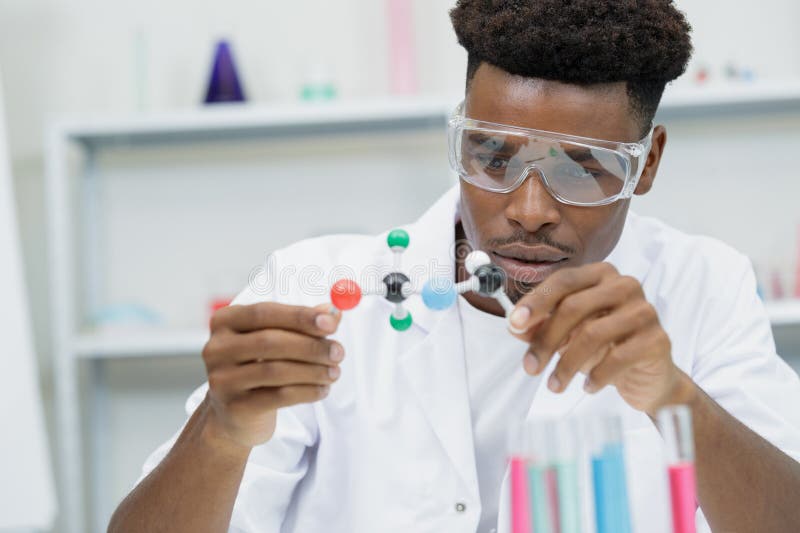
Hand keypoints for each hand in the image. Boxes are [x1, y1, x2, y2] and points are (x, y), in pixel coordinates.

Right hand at [200, 302, 343, 448]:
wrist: (234, 413)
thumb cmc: (259, 366)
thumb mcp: (276, 338)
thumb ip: (301, 322)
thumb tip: (332, 310)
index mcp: (225, 321)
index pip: (264, 313)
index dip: (300, 316)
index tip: (332, 323)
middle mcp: (217, 348)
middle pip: (270, 341)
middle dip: (310, 346)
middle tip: (338, 352)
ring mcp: (222, 379)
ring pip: (275, 371)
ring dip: (313, 371)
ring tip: (334, 372)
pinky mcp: (235, 407)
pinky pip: (277, 396)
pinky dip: (306, 391)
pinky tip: (322, 390)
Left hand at [508, 262, 686, 414]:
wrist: (648, 377)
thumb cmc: (605, 348)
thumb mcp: (567, 335)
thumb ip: (541, 326)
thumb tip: (514, 325)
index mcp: (600, 275)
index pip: (563, 281)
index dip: (536, 302)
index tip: (513, 324)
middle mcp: (624, 286)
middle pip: (574, 307)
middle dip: (546, 340)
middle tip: (530, 367)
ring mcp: (644, 311)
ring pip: (592, 333)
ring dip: (566, 364)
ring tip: (554, 385)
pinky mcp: (657, 339)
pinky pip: (618, 357)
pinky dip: (597, 375)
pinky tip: (587, 387)